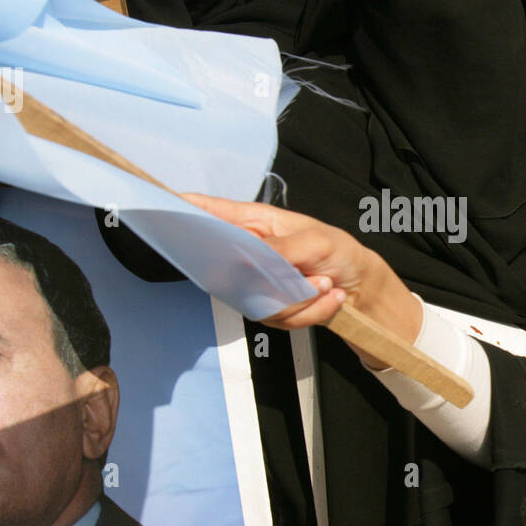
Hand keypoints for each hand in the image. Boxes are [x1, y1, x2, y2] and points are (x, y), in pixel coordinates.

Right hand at [181, 192, 422, 366]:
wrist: (360, 286)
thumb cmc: (338, 250)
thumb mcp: (315, 242)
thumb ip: (280, 251)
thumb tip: (250, 261)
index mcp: (254, 223)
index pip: (211, 213)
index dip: (186, 210)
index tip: (165, 205)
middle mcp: (248, 254)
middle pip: (227, 271)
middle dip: (271, 280)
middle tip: (307, 274)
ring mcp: (256, 284)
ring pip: (258, 302)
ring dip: (302, 299)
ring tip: (325, 284)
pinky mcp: (268, 308)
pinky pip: (279, 320)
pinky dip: (311, 312)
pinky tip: (329, 298)